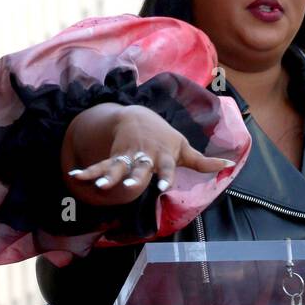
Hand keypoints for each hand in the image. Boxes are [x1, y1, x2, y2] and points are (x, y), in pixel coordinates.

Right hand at [64, 104, 234, 204]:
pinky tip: (75, 177)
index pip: (167, 168)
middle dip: (135, 177)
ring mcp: (128, 156)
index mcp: (164, 156)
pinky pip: (101, 166)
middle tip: (131, 186)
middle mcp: (145, 156)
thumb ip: (203, 162)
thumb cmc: (165, 137)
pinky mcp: (114, 156)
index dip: (165, 176)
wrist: (139, 116)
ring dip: (109, 176)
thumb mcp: (184, 148)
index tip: (163, 187)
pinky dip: (89, 171)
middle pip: (140, 168)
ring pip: (118, 167)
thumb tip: (229, 164)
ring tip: (100, 185)